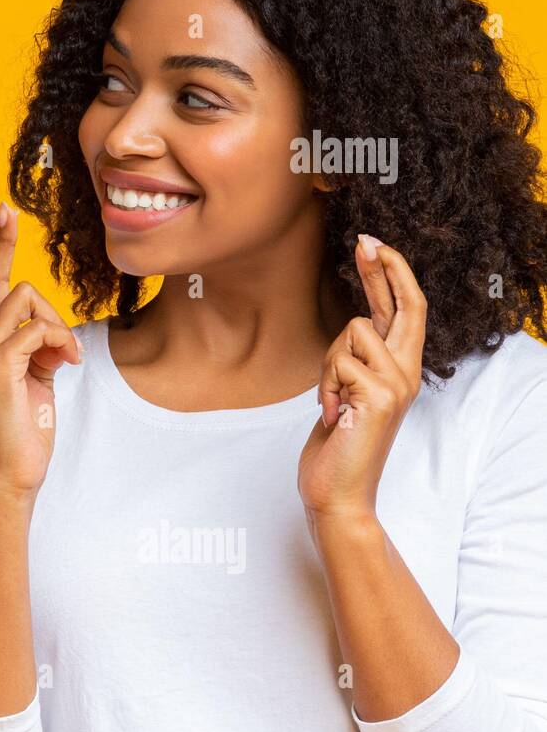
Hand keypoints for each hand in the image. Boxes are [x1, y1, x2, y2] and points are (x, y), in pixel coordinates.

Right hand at [0, 203, 81, 504]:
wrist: (10, 474)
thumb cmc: (23, 428)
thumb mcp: (38, 374)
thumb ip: (41, 343)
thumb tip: (56, 329)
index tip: (0, 215)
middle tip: (4, 209)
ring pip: (24, 297)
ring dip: (57, 321)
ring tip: (67, 355)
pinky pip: (35, 329)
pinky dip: (60, 342)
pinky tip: (70, 364)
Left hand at [297, 234, 426, 522]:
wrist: (338, 492)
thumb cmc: (337, 444)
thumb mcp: (348, 392)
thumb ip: (359, 360)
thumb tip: (358, 324)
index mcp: (400, 370)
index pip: (405, 312)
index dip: (392, 276)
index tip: (374, 246)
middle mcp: (407, 373)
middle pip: (403, 306)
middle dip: (383, 269)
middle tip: (366, 239)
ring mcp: (398, 384)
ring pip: (351, 333)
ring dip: (327, 365)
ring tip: (331, 403)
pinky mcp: (380, 396)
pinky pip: (339, 361)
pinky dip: (325, 387)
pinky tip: (332, 416)